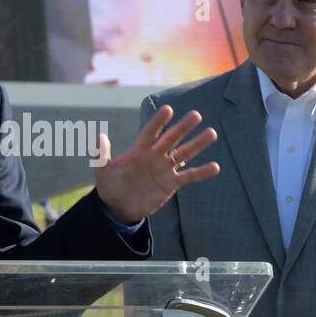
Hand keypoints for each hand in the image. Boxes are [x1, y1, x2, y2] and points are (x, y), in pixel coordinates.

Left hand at [92, 104, 218, 222]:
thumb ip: (101, 154)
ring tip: (211, 133)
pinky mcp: (171, 184)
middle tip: (196, 114)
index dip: (159, 121)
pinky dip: (202, 172)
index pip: (151, 132)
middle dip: (182, 127)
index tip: (168, 109)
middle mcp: (155, 156)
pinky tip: (216, 167)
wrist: (118, 207)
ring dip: (197, 144)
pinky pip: (188, 176)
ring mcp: (164, 169)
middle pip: (171, 139)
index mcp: (139, 150)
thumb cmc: (110, 186)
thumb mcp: (102, 171)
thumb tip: (99, 136)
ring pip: (183, 154)